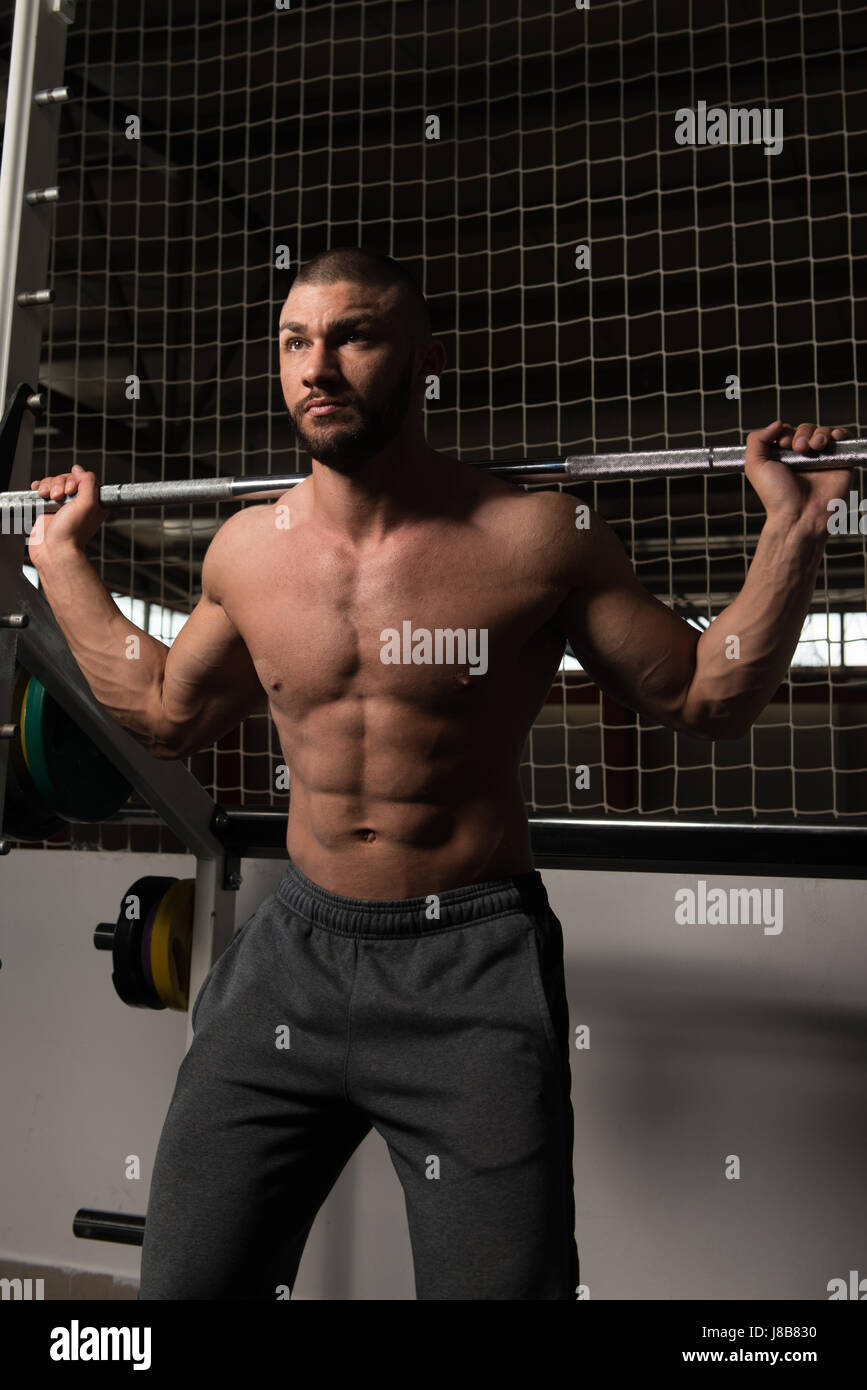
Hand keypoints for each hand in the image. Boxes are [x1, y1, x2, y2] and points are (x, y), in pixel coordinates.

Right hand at [27, 464, 109, 564]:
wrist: (54, 550)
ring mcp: (63, 505)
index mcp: (93, 502)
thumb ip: (88, 482)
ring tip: (48, 498)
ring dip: (48, 486)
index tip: (71, 490)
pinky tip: (39, 492)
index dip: (75, 480)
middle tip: (59, 497)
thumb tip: (79, 470)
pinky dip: (40, 488)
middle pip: (66, 478)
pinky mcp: (48, 508)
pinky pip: (43, 490)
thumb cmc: (72, 533)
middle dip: (59, 484)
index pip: (83, 478)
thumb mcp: (88, 504)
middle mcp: (78, 503)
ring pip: (54, 483)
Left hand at [744, 420, 850, 535]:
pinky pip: (844, 438)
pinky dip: (838, 434)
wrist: (799, 516)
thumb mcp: (754, 465)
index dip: (786, 432)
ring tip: (813, 448)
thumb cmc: (776, 496)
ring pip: (824, 431)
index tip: (783, 443)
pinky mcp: (840, 463)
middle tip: (798, 448)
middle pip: (807, 428)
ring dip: (818, 434)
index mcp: (784, 457)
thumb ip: (757, 440)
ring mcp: (822, 459)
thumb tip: (776, 423)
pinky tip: (828, 442)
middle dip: (802, 433)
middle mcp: (804, 457)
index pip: (788, 431)